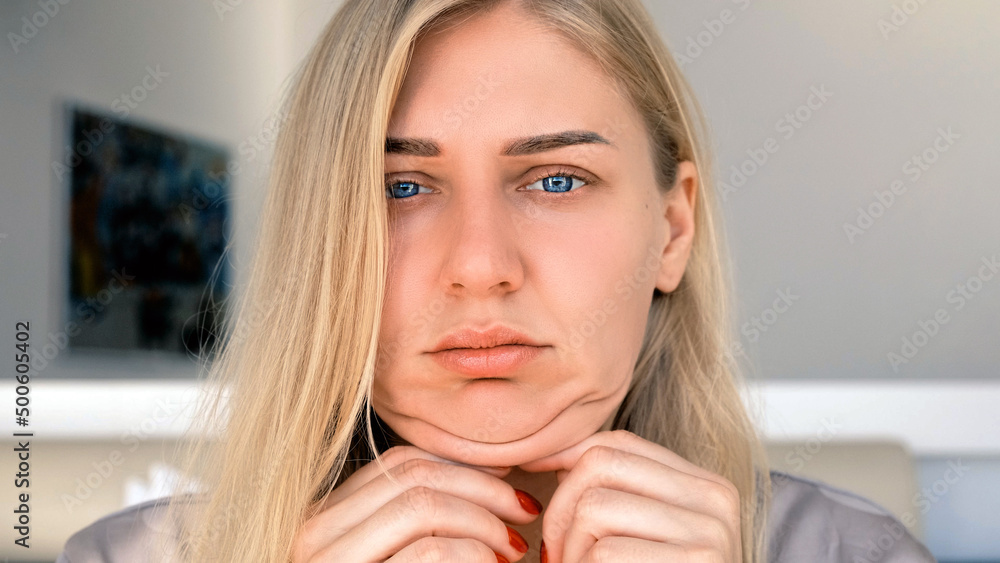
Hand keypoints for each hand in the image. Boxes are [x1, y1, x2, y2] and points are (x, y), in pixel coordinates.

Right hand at [291, 445, 541, 561]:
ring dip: (482, 520)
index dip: (462, 463)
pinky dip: (472, 553)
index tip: (508, 477)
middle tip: (523, 510)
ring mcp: (325, 558)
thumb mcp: (393, 553)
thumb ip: (422, 522)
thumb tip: (493, 468)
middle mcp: (313, 531)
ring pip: (422, 504)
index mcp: (325, 518)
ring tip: (511, 545)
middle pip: (414, 474)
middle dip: (483, 486)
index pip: (399, 462)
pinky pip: (427, 551)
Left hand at [517, 430, 741, 562]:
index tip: (538, 484)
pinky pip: (605, 553)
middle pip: (600, 466)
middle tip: (557, 555)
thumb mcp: (644, 536)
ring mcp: (710, 535)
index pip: (619, 444)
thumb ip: (612, 494)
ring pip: (595, 508)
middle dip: (561, 509)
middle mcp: (716, 502)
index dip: (566, 460)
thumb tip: (545, 457)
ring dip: (570, 550)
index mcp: (705, 486)